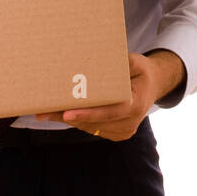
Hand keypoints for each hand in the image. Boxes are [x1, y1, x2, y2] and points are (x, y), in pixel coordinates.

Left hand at [33, 50, 184, 139]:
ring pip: (89, 128)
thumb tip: (93, 62)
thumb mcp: (134, 61)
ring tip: (44, 112)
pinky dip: (76, 122)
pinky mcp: (116, 134)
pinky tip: (59, 113)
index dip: (87, 113)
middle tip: (42, 111)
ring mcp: (123, 131)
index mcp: (135, 104)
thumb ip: (117, 64)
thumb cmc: (141, 70)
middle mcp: (130, 122)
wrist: (154, 85)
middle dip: (67, 116)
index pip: (109, 111)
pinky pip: (92, 130)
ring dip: (67, 120)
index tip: (67, 113)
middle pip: (93, 122)